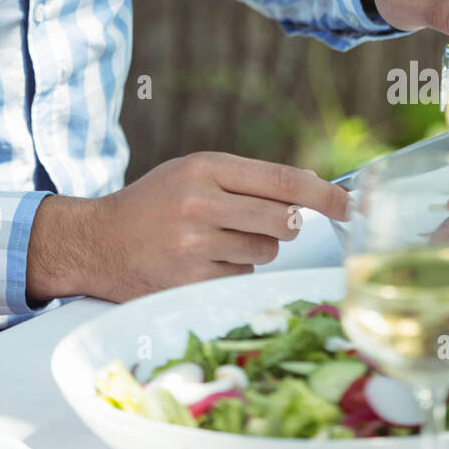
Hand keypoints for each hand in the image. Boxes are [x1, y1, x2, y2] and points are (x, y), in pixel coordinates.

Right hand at [28, 153, 349, 305]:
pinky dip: (232, 270)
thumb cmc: (154, 204)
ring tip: (215, 241)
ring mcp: (195, 245)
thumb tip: (310, 191)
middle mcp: (201, 203)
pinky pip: (241, 276)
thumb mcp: (192, 173)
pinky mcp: (190, 281)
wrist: (97, 242)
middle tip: (263, 223)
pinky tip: (201, 262)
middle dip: (284, 225)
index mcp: (205, 167)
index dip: (324, 194)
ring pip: (264, 251)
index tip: (351, 205)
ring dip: (254, 248)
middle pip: (282, 220)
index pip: (283, 180)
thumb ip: (246, 179)